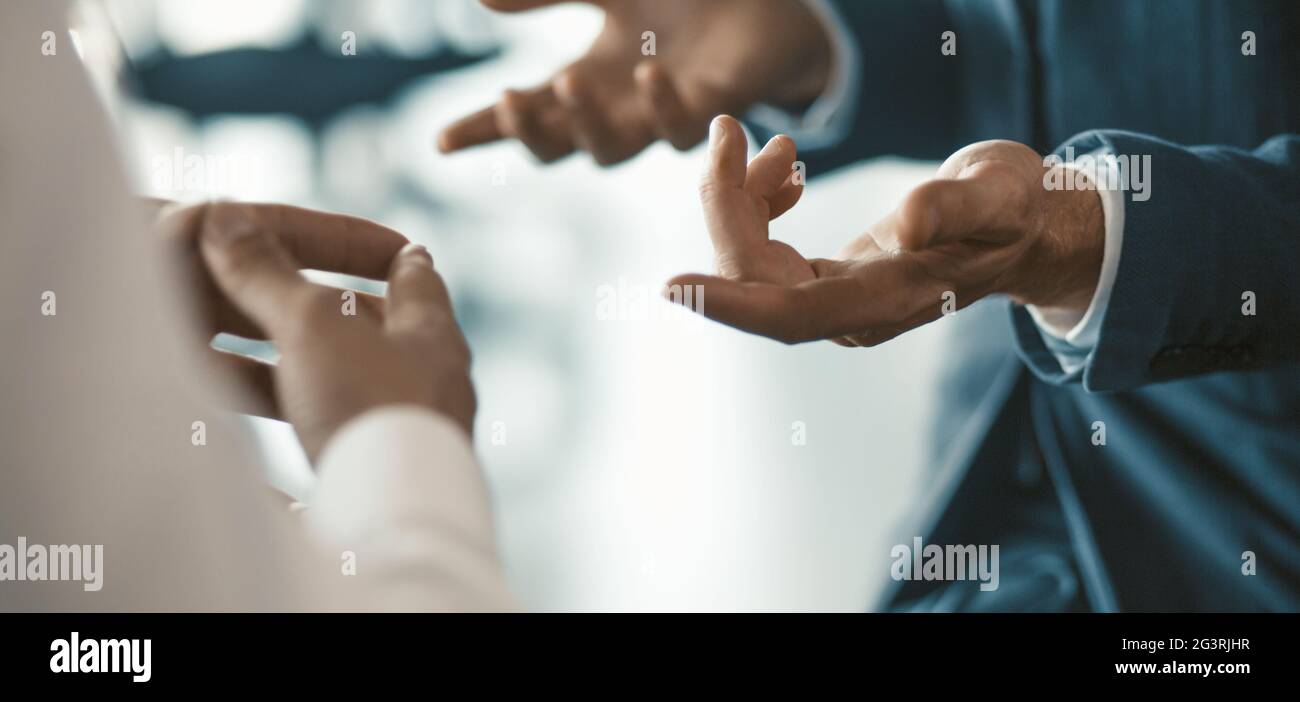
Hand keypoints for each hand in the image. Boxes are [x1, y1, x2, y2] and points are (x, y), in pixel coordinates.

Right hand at [197, 208, 475, 460]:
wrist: (395, 518)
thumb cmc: (370, 404)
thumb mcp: (312, 324)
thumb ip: (267, 274)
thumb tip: (226, 214)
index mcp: (433, 332)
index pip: (414, 272)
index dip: (382, 249)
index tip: (361, 240)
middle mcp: (434, 379)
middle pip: (383, 329)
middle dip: (337, 311)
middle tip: (292, 295)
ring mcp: (413, 429)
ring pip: (356, 382)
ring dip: (310, 365)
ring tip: (260, 354)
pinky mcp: (385, 474)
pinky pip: (339, 429)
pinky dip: (304, 414)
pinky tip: (278, 421)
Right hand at [437, 0, 830, 164]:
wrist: (763, 8)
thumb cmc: (680, 4)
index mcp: (585, 83)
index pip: (522, 116)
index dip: (482, 132)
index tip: (441, 141)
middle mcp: (617, 111)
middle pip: (560, 147)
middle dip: (530, 130)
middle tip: (508, 99)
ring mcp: (661, 118)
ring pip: (614, 149)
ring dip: (588, 123)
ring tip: (569, 80)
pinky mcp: (712, 112)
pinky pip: (682, 128)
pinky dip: (663, 106)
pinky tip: (649, 75)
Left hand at [666, 116, 1104, 345]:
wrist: (1022, 225)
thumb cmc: (1015, 208)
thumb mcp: (1001, 196)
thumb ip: (956, 209)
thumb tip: (908, 224)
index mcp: (885, 302)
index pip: (791, 314)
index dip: (731, 302)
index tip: (673, 286)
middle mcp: (847, 314)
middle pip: (754, 275)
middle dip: (725, 202)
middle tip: (729, 129)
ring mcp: (831, 301)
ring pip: (749, 260)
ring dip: (739, 196)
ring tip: (778, 146)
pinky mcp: (821, 280)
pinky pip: (762, 249)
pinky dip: (756, 202)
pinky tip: (784, 171)